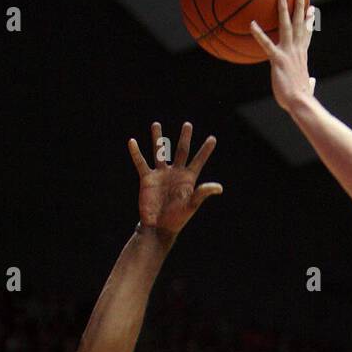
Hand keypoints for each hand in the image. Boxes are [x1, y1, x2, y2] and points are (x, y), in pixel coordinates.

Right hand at [128, 121, 221, 239]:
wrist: (158, 227)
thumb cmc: (177, 218)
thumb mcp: (192, 205)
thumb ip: (202, 193)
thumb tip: (219, 187)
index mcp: (188, 179)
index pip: (198, 160)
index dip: (205, 150)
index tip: (213, 138)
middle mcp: (175, 173)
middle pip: (181, 151)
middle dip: (184, 138)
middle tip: (187, 124)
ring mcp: (161, 174)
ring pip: (159, 152)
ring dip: (158, 139)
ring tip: (156, 124)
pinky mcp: (147, 178)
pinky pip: (141, 163)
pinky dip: (136, 152)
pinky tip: (132, 141)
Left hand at [250, 0, 316, 113]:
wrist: (300, 102)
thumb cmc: (302, 98)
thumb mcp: (307, 88)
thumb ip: (310, 83)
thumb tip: (312, 83)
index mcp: (302, 56)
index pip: (306, 35)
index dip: (309, 22)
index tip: (311, 10)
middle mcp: (297, 50)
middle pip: (299, 24)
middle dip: (299, 7)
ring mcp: (288, 53)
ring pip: (286, 26)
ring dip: (284, 10)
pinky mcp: (278, 59)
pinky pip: (266, 44)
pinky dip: (259, 34)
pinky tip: (251, 24)